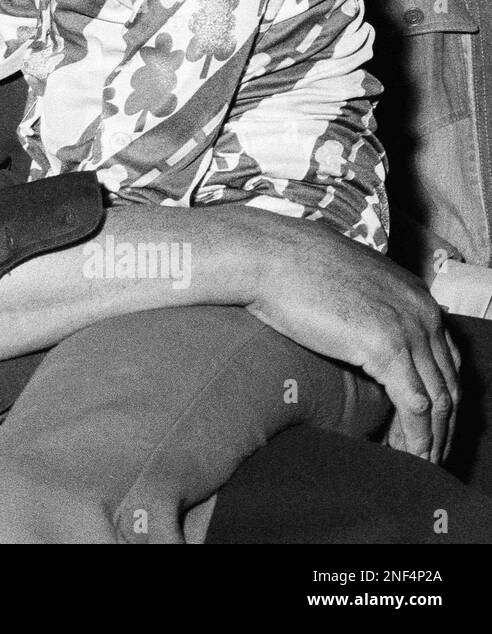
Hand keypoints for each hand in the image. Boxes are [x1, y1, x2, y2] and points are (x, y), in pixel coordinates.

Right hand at [243, 211, 460, 463]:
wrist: (267, 255)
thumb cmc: (289, 265)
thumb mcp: (344, 282)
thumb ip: (365, 305)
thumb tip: (355, 328)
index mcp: (414, 294)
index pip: (445, 355)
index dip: (439, 392)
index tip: (427, 420)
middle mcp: (422, 310)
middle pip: (449, 380)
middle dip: (444, 422)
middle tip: (431, 451)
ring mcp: (407, 327)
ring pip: (438, 397)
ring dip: (432, 436)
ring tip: (419, 461)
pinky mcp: (386, 347)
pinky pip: (414, 404)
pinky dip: (416, 435)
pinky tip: (408, 453)